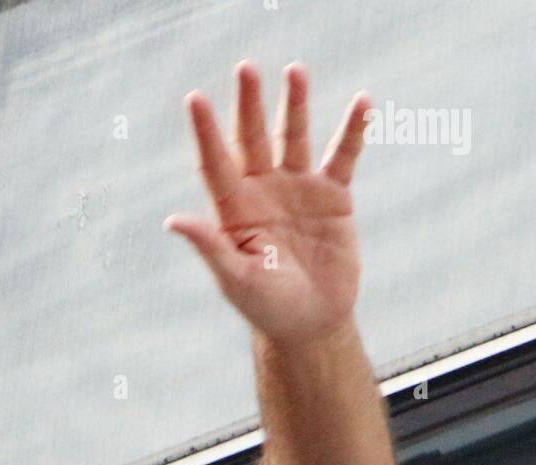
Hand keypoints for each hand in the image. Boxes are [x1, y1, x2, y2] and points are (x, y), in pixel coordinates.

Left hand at [165, 61, 370, 346]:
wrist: (312, 325)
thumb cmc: (267, 308)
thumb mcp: (236, 280)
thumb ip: (210, 247)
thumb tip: (173, 221)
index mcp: (234, 209)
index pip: (216, 163)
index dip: (206, 133)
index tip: (195, 100)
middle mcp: (263, 190)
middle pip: (253, 138)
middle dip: (249, 105)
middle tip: (247, 69)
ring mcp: (298, 189)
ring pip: (294, 137)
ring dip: (295, 105)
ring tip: (295, 72)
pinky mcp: (333, 197)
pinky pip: (343, 157)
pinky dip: (353, 132)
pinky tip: (362, 104)